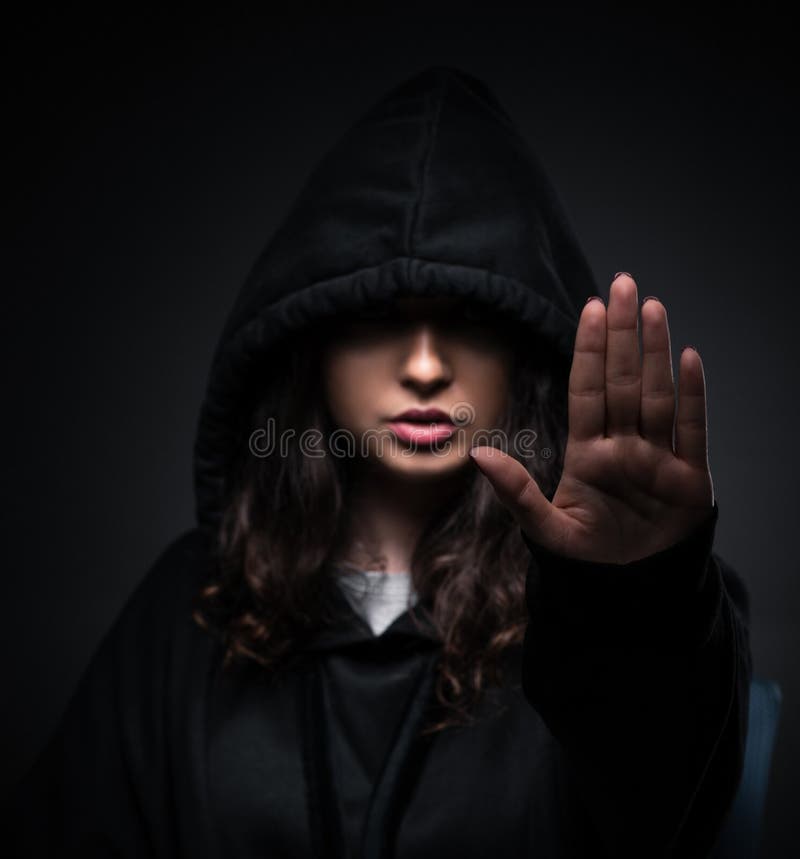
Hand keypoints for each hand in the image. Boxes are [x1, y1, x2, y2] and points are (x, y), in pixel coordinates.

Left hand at [470, 273, 714, 564]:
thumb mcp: (546, 529)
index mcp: (589, 454)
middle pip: (624, 381)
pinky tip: (689, 359)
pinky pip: (693, 431)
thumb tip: (478, 454)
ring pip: (657, 395)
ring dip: (655, 352)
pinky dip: (693, 397)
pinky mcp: (690, 479)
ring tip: (650, 308)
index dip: (589, 351)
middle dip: (622, 334)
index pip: (588, 391)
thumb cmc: (587, 560)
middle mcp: (624, 447)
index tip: (588, 309)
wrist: (629, 592)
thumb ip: (515, 492)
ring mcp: (658, 459)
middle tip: (622, 285)